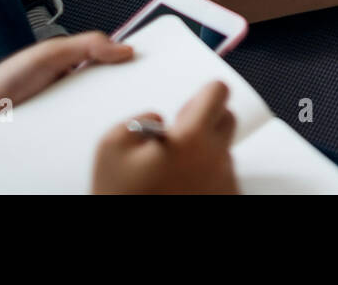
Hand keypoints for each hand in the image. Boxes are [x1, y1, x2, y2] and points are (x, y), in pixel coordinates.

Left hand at [0, 32, 132, 132]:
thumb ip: (86, 45)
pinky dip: (86, 133)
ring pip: (97, 113)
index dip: (130, 64)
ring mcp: (68, 109)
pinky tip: (90, 135)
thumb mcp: (50, 52)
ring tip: (112, 119)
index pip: (113, 60)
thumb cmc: (6, 78)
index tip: (147, 69)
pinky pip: (81, 132)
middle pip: (110, 90)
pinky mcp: (60, 131)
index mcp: (77, 61)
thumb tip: (124, 48)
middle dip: (120, 94)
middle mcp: (75, 84)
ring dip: (102, 116)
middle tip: (130, 99)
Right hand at [92, 80, 240, 194]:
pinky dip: (205, 176)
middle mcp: (216, 158)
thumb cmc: (122, 198)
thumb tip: (159, 119)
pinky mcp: (226, 198)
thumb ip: (139, 118)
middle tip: (179, 136)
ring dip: (204, 151)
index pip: (219, 92)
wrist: (133, 245)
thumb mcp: (110, 145)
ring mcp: (224, 181)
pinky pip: (222, 176)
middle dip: (206, 120)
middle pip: (227, 118)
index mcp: (192, 138)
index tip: (189, 105)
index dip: (203, 94)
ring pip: (222, 149)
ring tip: (172, 170)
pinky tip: (181, 186)